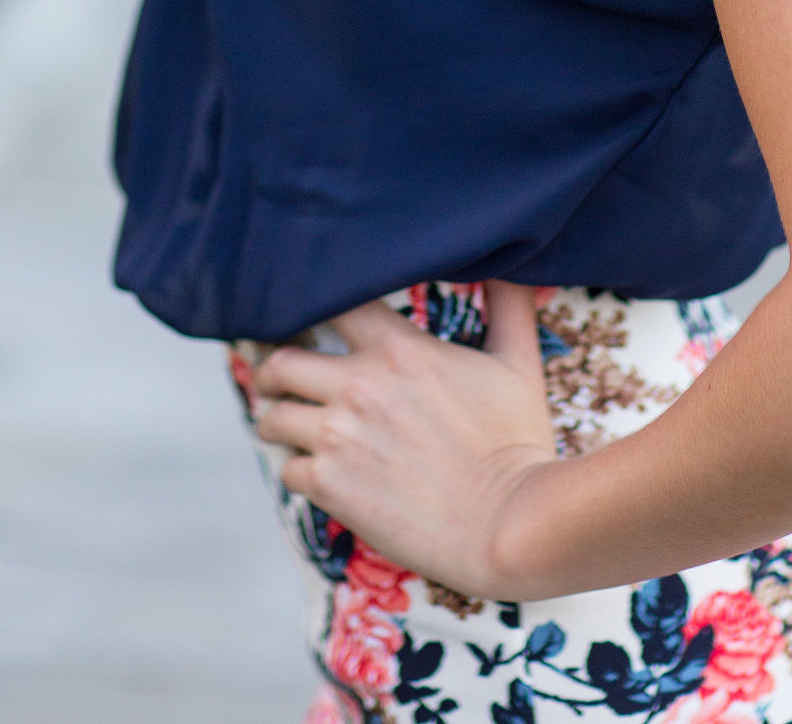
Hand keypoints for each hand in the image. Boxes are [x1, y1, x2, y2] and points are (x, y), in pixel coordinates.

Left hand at [252, 282, 561, 597]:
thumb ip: (508, 304)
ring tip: (287, 426)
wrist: (507, 525)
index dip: (317, 306)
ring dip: (278, 420)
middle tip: (280, 378)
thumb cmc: (517, 443)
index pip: (334, 303)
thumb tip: (511, 266)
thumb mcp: (518, 362)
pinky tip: (314, 472)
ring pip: (272, 416)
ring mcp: (339, 438)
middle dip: (275, 368)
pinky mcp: (330, 486)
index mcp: (398, 349)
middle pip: (281, 360)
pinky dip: (297, 470)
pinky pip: (287, 470)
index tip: (314, 318)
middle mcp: (358, 386)